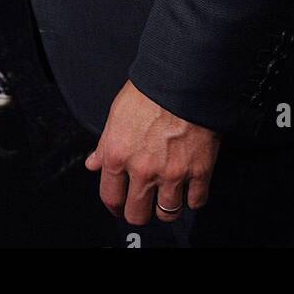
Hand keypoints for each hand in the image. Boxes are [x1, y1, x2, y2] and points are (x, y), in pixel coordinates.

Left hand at [85, 79, 219, 224]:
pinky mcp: (199, 171)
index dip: (115, 206)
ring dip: (166, 207)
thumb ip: (104, 145)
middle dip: (139, 212)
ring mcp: (172, 174)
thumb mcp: (116, 114)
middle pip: (137, 214)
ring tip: (167, 196)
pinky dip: (192, 198)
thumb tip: (94, 163)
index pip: (110, 197)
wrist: (183, 79)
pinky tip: (188, 188)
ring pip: (167, 213)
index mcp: (118, 155)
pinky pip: (195, 202)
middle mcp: (143, 170)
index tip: (120, 206)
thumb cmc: (149, 91)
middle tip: (143, 204)